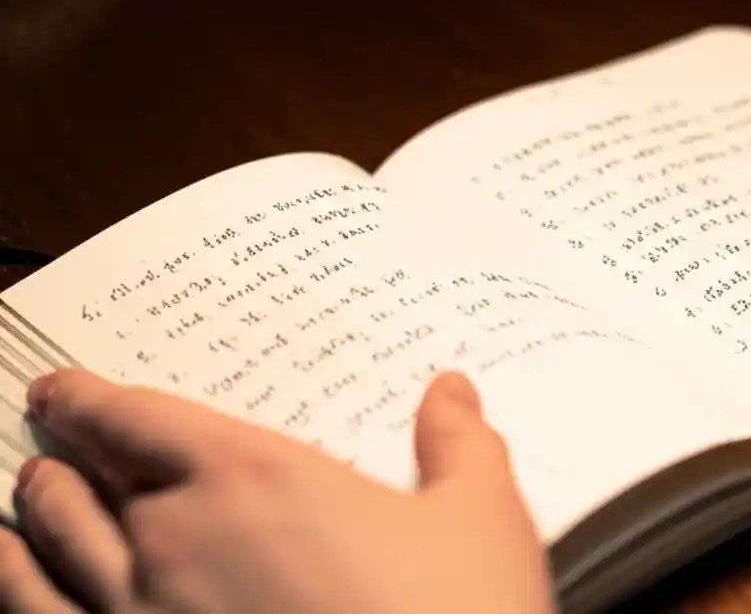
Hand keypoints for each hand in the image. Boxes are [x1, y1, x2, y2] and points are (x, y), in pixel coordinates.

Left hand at [0, 369, 553, 613]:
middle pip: (86, 481)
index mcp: (257, 481)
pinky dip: (16, 586)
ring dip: (33, 514)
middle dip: (67, 456)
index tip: (69, 390)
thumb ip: (460, 445)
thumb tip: (454, 396)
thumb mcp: (478, 520)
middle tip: (60, 440)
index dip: (90, 397)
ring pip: (52, 550)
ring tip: (28, 497)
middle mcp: (178, 540)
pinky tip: (15, 578)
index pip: (139, 419)